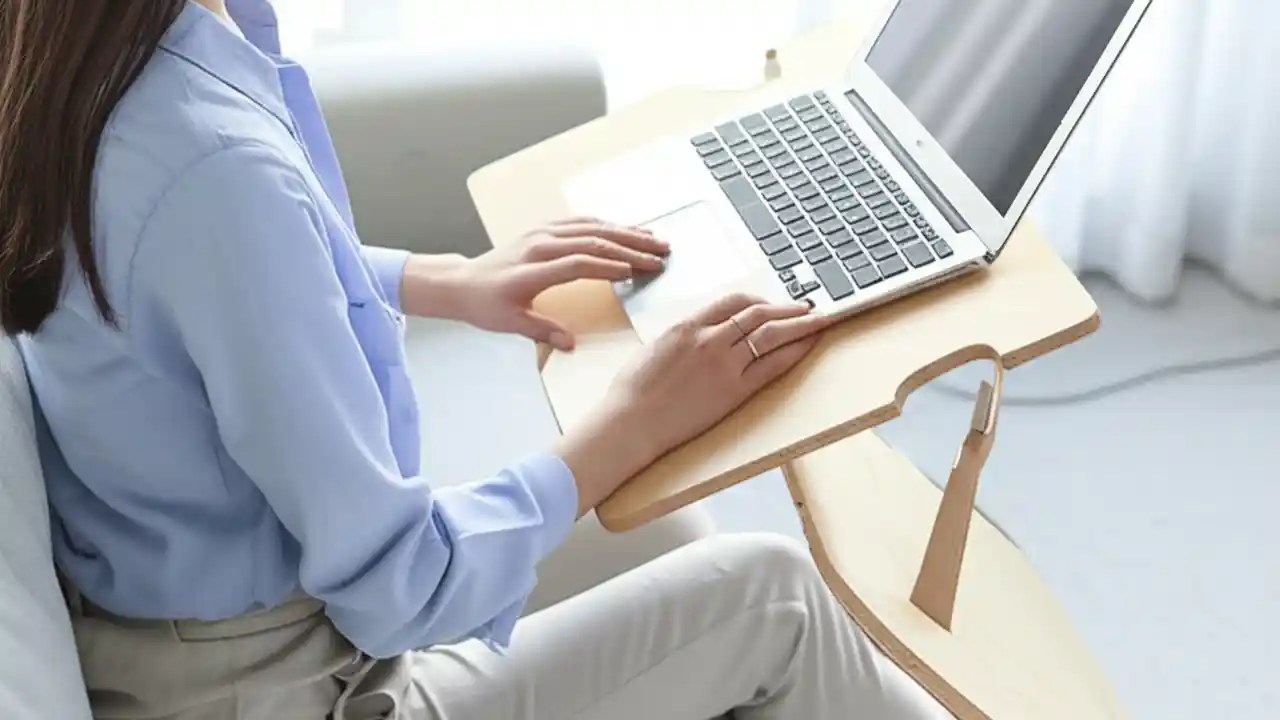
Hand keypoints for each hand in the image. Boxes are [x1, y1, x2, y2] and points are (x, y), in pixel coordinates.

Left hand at [402, 218, 667, 349]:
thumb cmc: (486, 305)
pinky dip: (607, 224)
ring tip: (655, 240)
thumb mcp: (510, 324)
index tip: (638, 274)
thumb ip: (542, 331)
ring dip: (626, 232)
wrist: (463, 282)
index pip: (579, 264)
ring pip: (591, 227)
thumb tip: (570, 344)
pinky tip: (627, 230)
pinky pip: (580, 222)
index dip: (610, 267)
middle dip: (630, 247)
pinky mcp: (544, 229)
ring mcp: (542, 233)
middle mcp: (540, 245)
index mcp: (533, 270)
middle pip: (592, 241)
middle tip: (661, 255)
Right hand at [556, 293, 834, 514]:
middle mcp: (709, 339)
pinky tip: (809, 345)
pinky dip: (795, 352)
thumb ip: (684, 337)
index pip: (733, 301)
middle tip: (808, 306)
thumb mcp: (656, 349)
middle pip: (759, 313)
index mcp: (687, 326)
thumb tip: (704, 334)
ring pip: (771, 333)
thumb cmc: (633, 391)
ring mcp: (723, 364)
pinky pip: (772, 365)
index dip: (759, 300)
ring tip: (819, 319)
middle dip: (788, 308)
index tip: (771, 303)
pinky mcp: (733, 391)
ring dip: (800, 323)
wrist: (630, 422)